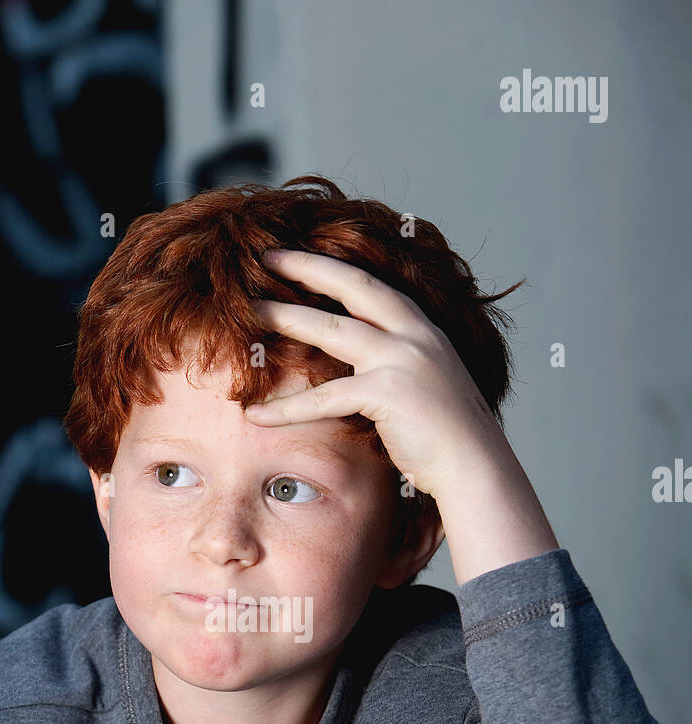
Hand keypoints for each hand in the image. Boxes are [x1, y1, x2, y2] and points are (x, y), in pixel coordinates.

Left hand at [247, 248, 509, 501]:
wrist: (476, 467)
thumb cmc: (448, 437)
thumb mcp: (427, 385)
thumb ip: (399, 367)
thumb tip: (362, 369)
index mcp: (424, 330)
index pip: (373, 286)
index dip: (334, 267)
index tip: (300, 257)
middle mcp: (415, 335)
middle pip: (352, 287)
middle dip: (306, 267)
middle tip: (266, 257)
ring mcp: (403, 360)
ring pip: (331, 330)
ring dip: (286, 318)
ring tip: (248, 312)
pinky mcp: (388, 394)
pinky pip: (324, 398)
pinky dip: (286, 408)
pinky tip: (255, 415)